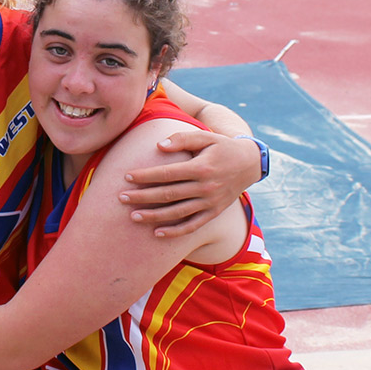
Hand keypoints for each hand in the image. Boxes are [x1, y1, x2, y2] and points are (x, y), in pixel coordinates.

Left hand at [118, 130, 258, 237]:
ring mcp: (210, 203)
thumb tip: (158, 145)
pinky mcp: (213, 213)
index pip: (167, 174)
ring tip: (133, 217)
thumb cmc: (221, 146)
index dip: (146, 176)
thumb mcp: (205, 136)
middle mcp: (206, 187)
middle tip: (121, 198)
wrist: (249, 163)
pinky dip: (175, 232)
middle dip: (143, 197)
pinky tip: (157, 233)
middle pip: (168, 195)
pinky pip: (192, 226)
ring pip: (177, 213)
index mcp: (201, 167)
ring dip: (154, 216)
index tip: (126, 177)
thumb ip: (182, 139)